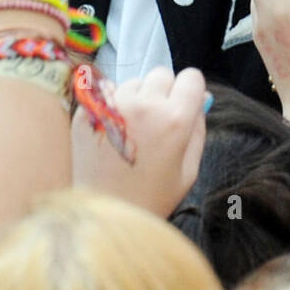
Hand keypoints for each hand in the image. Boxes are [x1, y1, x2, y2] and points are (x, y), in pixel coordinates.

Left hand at [71, 67, 207, 217]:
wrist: (103, 215)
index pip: (191, 77)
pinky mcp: (89, 109)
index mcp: (175, 119)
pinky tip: (112, 132)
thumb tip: (200, 100)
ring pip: (133, 82)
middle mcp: (144, 104)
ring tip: (132, 130)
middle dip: (164, 91)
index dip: (190, 90)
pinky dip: (113, 106)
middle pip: (161, 74)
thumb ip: (198, 131)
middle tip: (157, 119)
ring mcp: (113, 105)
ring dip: (137, 97)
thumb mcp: (188, 171)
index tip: (184, 102)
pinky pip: (108, 93)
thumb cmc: (152, 198)